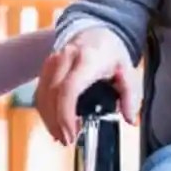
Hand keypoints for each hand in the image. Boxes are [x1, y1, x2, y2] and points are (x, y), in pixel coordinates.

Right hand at [34, 28, 140, 145]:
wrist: (93, 29)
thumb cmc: (109, 51)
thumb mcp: (127, 69)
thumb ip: (130, 95)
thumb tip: (130, 118)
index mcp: (87, 60)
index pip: (69, 89)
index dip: (66, 114)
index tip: (72, 132)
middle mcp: (65, 59)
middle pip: (51, 95)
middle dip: (56, 122)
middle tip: (68, 140)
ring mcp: (52, 62)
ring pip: (42, 95)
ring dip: (49, 119)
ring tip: (62, 136)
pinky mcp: (45, 68)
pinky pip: (40, 93)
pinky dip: (45, 111)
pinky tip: (54, 125)